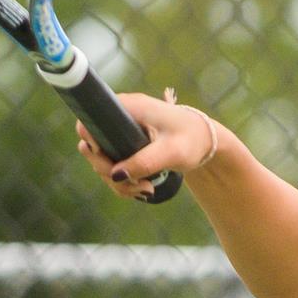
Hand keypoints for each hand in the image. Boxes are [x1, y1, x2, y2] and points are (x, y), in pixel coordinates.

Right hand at [75, 90, 217, 202]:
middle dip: (108, 171)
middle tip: (133, 185)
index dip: (90, 142)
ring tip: (146, 189)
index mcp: (130, 108)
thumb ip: (145, 162)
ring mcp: (122, 134)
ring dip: (119, 182)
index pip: (89, 119)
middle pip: (92, 147)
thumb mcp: (172, 152)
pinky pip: (115, 168)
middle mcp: (121, 118)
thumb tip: (115, 175)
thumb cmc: (193, 140)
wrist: (207, 143)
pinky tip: (144, 188)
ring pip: (103, 163)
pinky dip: (125, 183)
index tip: (108, 158)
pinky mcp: (127, 148)